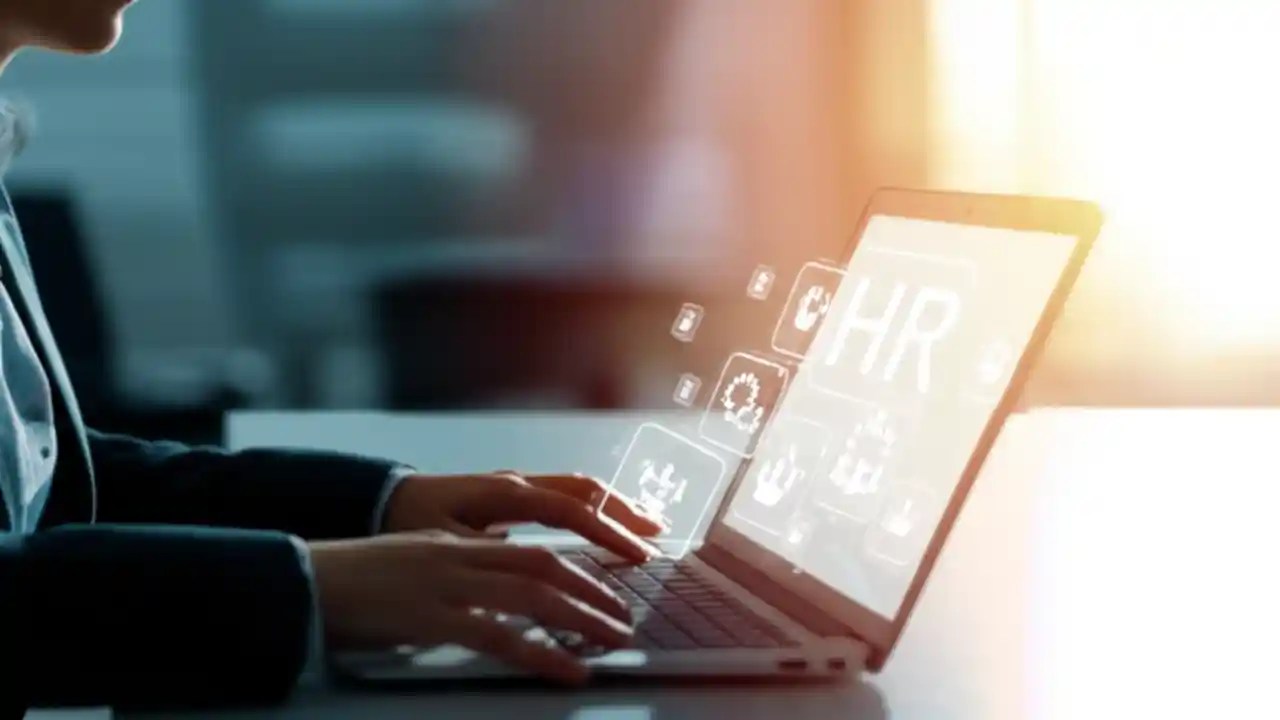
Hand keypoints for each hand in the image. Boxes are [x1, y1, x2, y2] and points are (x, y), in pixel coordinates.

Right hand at [309, 531, 633, 683]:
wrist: (304, 582)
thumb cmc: (357, 580)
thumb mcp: (417, 561)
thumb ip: (462, 567)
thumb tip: (502, 586)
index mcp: (457, 540)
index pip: (533, 543)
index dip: (579, 560)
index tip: (611, 578)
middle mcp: (459, 553)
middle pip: (544, 563)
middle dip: (592, 587)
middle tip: (623, 613)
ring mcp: (446, 583)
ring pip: (532, 594)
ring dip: (581, 617)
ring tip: (613, 638)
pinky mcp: (430, 618)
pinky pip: (499, 636)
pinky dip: (541, 652)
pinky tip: (568, 668)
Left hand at [382, 471, 665, 562]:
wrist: (379, 498)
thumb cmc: (407, 519)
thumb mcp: (443, 541)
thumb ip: (485, 550)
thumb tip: (522, 564)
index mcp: (505, 492)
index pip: (572, 510)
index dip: (608, 531)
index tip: (637, 552)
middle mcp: (516, 482)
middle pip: (585, 490)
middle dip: (624, 511)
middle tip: (656, 533)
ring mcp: (515, 484)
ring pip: (577, 487)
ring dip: (612, 505)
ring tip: (644, 523)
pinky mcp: (509, 493)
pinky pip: (562, 493)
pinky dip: (591, 506)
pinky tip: (602, 521)